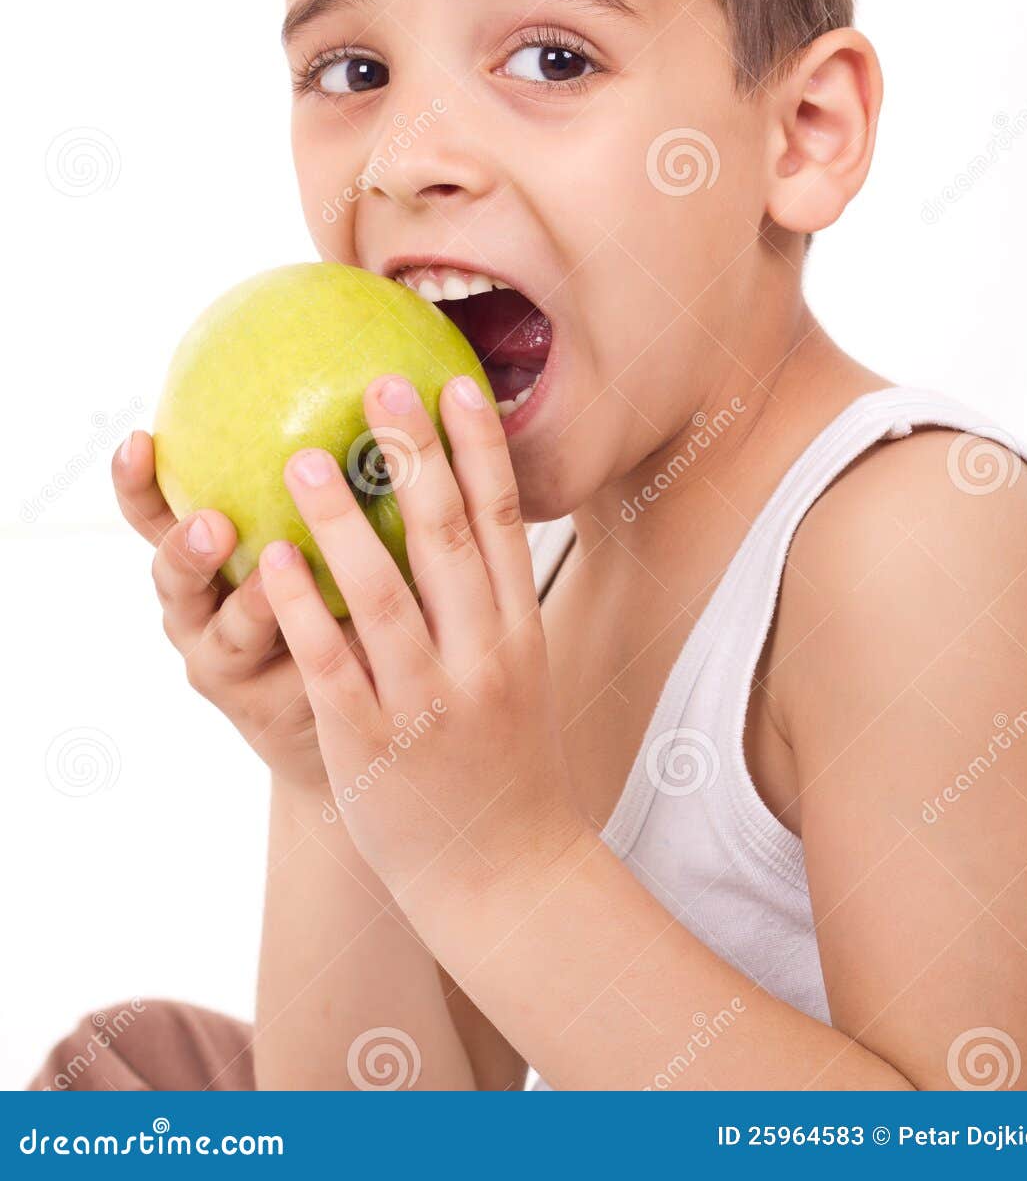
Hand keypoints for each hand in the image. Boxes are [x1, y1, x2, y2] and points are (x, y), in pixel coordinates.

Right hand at [112, 431, 334, 788]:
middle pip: (173, 575)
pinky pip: (285, 676)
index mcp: (204, 555)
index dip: (137, 482)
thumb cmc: (336, 586)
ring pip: (226, 633)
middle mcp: (202, 607)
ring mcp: (229, 661)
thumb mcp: (326, 528)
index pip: (156, 511)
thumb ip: (329, 473)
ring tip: (277, 582)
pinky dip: (309, 648)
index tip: (140, 439)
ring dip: (249, 604)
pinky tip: (341, 629)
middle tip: (213, 523)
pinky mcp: (266, 707)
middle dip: (183, 548)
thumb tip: (367, 377)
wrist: (356, 699)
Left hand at [257, 372, 589, 911]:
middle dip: (416, 457)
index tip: (455, 382)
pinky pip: (331, 664)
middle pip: (450, 541)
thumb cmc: (503, 761)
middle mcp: (483, 658)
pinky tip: (273, 557)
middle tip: (379, 386)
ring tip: (305, 456)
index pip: (506, 523)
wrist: (506, 877)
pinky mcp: (372, 745)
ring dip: (344, 521)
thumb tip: (460, 507)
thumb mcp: (517, 671)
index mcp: (520, 632)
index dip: (482, 449)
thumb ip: (489, 598)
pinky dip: (303, 607)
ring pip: (384, 595)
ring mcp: (429, 704)